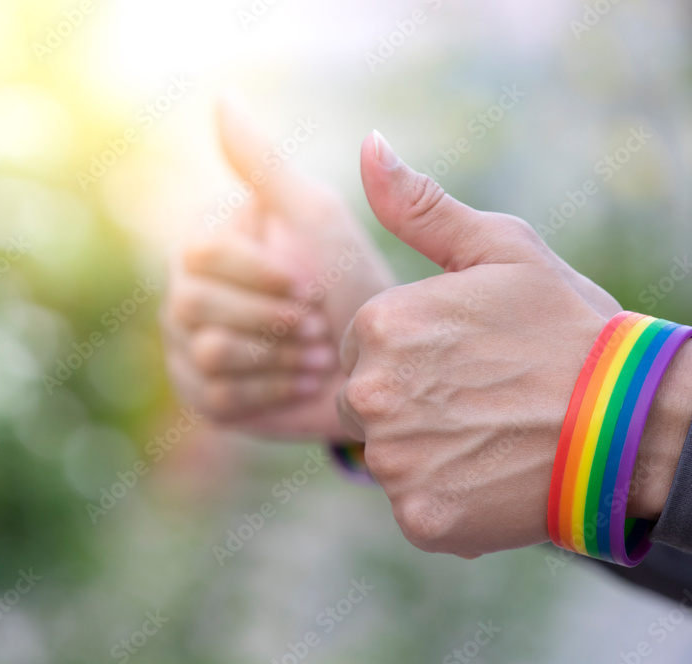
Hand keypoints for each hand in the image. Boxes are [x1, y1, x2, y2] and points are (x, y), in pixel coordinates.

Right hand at [161, 98, 394, 437]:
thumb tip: (222, 96)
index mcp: (208, 247)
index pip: (200, 253)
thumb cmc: (350, 282)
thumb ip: (265, 163)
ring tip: (318, 354)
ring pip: (207, 353)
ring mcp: (187, 348)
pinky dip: (274, 388)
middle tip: (320, 326)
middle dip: (273, 320)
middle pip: (194, 306)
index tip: (312, 284)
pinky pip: (218, 396)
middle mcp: (185, 293)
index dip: (259, 274)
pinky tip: (303, 381)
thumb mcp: (314, 215)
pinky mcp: (202, 396)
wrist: (377, 364)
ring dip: (279, 354)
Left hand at [335, 130, 652, 557]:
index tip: (462, 359)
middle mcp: (370, 390)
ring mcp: (395, 459)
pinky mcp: (420, 517)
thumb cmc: (566, 328)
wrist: (635, 421)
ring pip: (389, 457)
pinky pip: (415, 507)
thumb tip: (369, 144)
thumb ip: (420, 205)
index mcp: (379, 323)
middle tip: (479, 400)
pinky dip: (448, 500)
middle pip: (365, 404)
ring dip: (428, 452)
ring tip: (490, 436)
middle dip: (409, 402)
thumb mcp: (499, 248)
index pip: (359, 348)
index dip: (411, 354)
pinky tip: (493, 476)